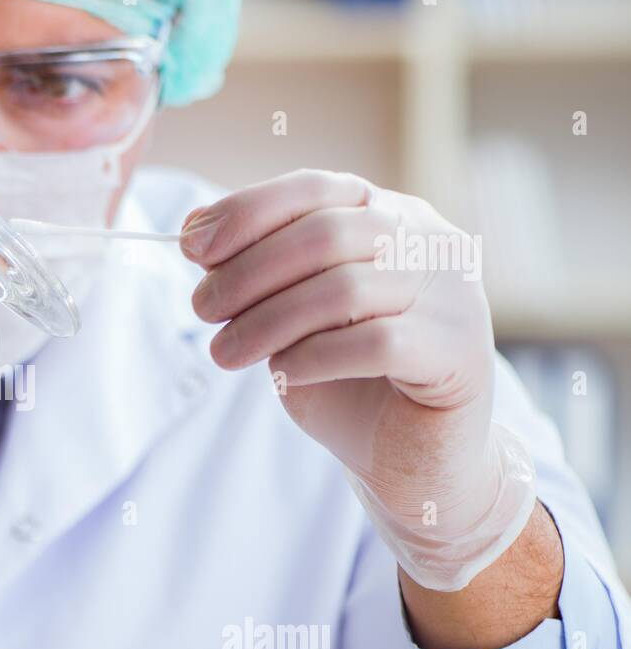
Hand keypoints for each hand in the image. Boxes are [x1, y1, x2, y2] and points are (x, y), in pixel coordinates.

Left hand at [181, 169, 534, 589]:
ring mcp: (452, 296)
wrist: (411, 460)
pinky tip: (284, 372)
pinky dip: (314, 356)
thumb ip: (261, 272)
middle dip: (247, 271)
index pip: (315, 188)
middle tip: (202, 310)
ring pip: (345, 289)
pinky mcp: (457, 354)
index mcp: (390, 216)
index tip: (191, 245)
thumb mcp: (293, 315)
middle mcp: (429, 244)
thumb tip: (195, 233)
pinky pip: (375, 343)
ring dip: (267, 321)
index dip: (247, 211)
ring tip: (225, 352)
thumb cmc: (346, 379)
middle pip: (325, 234)